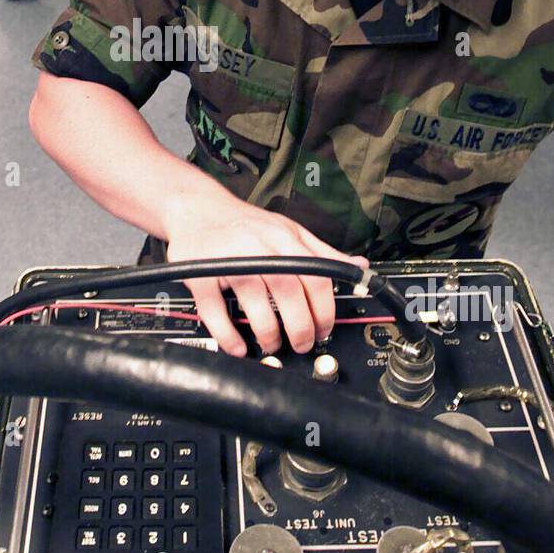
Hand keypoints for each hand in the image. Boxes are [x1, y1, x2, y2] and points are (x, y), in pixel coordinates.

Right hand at [165, 200, 368, 356]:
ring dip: (268, 334)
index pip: (316, 275)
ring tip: (272, 344)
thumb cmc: (245, 224)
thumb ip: (322, 251)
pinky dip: (228, 335)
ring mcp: (228, 261)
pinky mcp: (200, 275)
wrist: (196, 207)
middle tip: (301, 344)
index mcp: (283, 238)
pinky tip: (238, 346)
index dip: (324, 309)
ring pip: (255, 303)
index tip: (324, 329)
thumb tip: (358, 267)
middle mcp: (257, 247)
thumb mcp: (289, 230)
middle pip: (288, 291)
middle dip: (300, 327)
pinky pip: (215, 311)